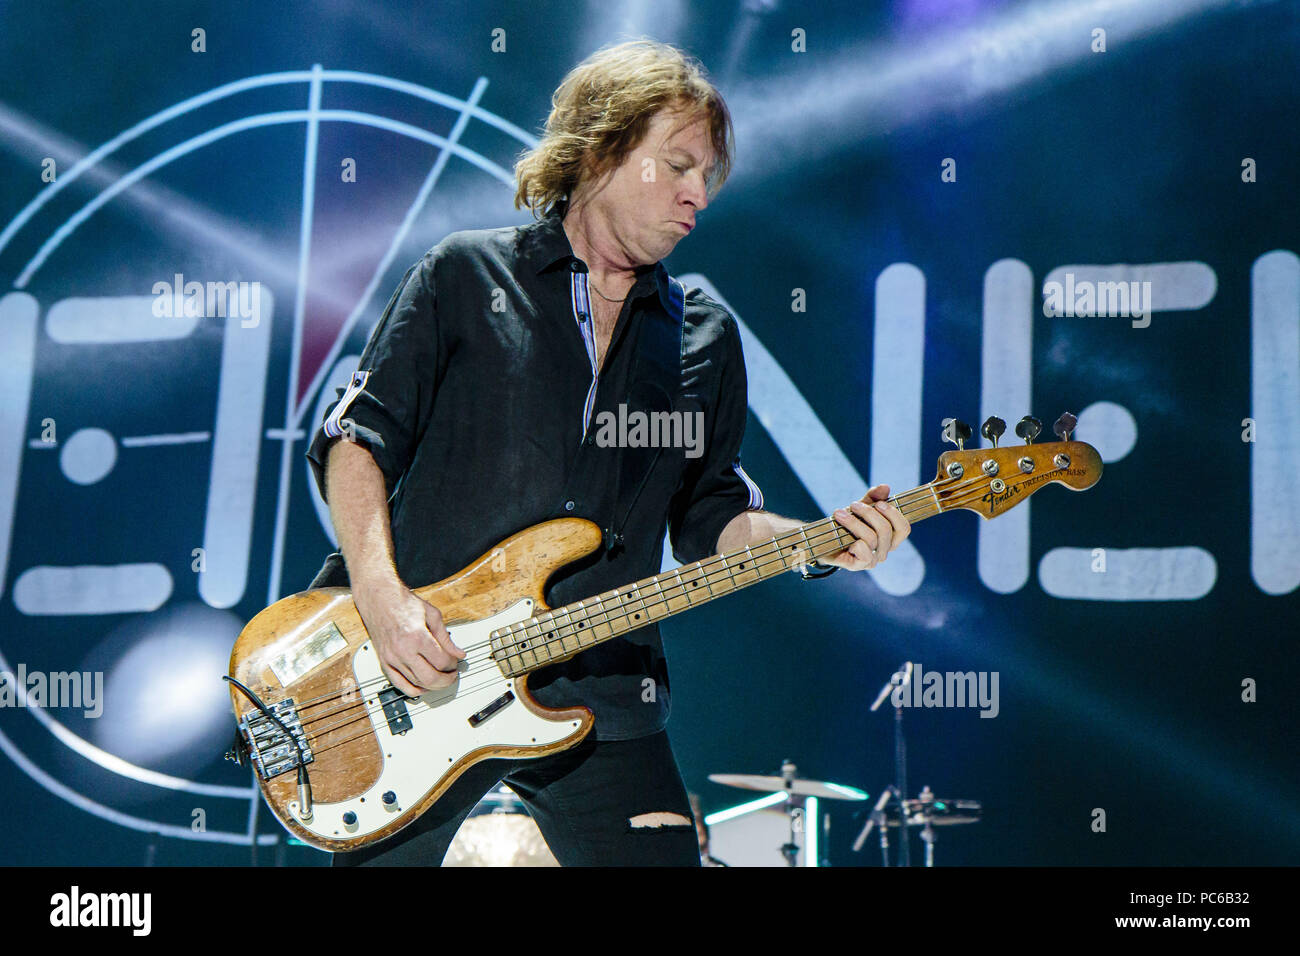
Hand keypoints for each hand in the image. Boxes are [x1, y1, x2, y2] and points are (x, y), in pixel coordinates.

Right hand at [354, 581, 465, 695]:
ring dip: (433, 685)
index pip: (442, 661)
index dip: (453, 664)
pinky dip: (414, 690)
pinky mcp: (384, 662)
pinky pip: (399, 684)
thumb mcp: (432, 615)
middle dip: (446, 679)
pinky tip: (424, 686)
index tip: (456, 661)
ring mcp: (391, 658)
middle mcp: (402, 650)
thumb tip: (459, 653)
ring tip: (441, 678)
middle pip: (431, 678)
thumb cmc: (403, 603)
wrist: (379, 598)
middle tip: (452, 674)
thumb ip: (446, 637)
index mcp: (416, 636)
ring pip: (417, 684)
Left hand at [824, 484, 910, 570]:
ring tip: (839, 513)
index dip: (894, 514)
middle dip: (868, 513)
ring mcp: (872, 560)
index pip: (904, 528)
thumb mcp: (860, 507)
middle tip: (853, 505)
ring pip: (872, 538)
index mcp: (890, 537)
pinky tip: (843, 536)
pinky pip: (864, 552)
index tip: (879, 503)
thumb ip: (873, 497)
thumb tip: (885, 487)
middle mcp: (884, 550)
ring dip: (853, 522)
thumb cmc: (846, 524)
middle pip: (886, 530)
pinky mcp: (858, 566)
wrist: (822, 539)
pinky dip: (854, 541)